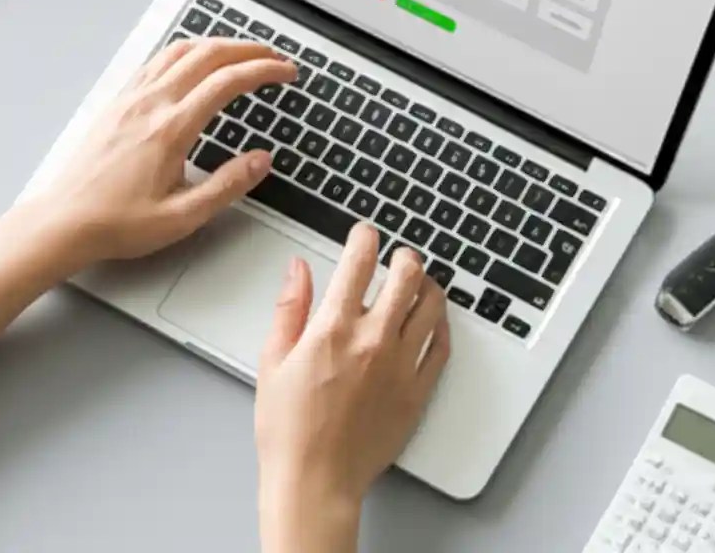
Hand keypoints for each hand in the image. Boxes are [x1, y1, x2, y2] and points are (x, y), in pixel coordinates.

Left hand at [0, 39, 295, 333]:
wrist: (63, 222)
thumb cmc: (117, 222)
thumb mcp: (184, 215)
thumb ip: (228, 185)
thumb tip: (262, 160)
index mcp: (171, 129)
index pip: (227, 82)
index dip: (264, 70)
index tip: (286, 71)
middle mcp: (150, 105)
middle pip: (206, 55)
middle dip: (248, 49)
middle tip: (274, 56)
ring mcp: (130, 99)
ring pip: (179, 51)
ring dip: (217, 45)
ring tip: (242, 52)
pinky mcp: (117, 102)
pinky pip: (156, 61)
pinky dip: (186, 52)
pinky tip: (194, 61)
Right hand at [255, 224, 450, 552]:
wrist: (315, 480)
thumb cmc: (288, 430)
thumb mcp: (273, 361)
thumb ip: (289, 308)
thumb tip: (297, 270)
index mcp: (333, 330)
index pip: (358, 263)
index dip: (365, 238)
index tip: (366, 233)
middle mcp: (373, 341)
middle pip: (407, 276)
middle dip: (405, 257)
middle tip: (400, 256)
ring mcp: (401, 365)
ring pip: (432, 305)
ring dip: (428, 285)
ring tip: (421, 282)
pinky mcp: (419, 390)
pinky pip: (442, 345)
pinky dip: (441, 324)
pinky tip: (434, 320)